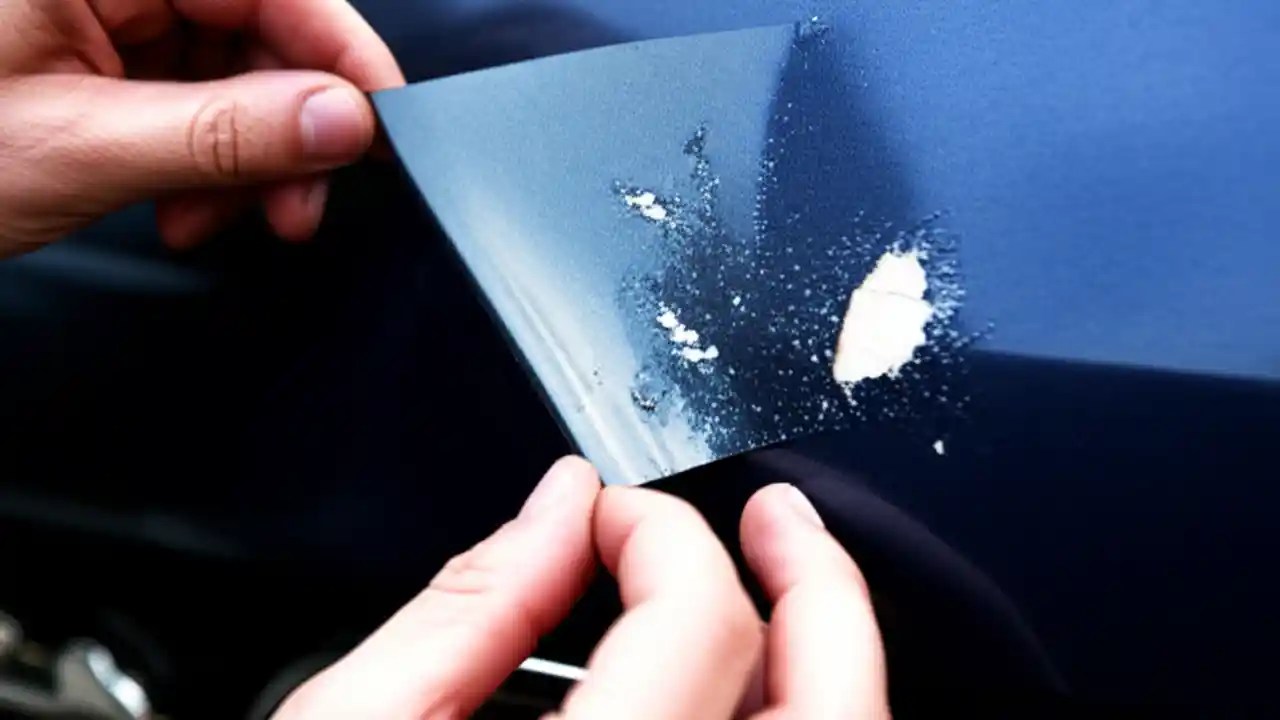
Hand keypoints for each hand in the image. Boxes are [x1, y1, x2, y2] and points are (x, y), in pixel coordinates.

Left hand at [0, 0, 404, 257]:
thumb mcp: (79, 149)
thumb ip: (225, 133)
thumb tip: (343, 121)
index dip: (336, 53)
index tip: (379, 126)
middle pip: (251, 26)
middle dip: (285, 125)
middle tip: (296, 205)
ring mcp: (93, 9)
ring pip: (227, 68)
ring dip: (243, 156)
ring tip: (212, 219)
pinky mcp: (90, 50)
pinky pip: (186, 93)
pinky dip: (202, 158)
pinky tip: (180, 204)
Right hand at [271, 457, 889, 718]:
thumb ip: (464, 614)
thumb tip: (550, 513)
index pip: (697, 628)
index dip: (660, 534)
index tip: (608, 516)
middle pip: (827, 704)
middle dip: (813, 585)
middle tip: (775, 521)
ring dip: (826, 659)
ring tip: (790, 588)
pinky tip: (747, 697)